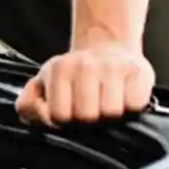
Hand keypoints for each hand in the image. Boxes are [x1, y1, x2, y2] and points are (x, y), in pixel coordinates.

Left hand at [15, 43, 154, 125]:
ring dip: (109, 113)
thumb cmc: (75, 76)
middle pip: (87, 115)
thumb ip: (28, 105)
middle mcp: (86, 65)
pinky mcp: (140, 72)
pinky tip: (123, 96)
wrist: (110, 48)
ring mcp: (114, 67)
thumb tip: (40, 115)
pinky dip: (131, 107)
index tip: (68, 111)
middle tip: (89, 107)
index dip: (63, 120)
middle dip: (87, 118)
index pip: (59, 114)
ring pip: (111, 112)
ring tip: (105, 101)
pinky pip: (135, 105)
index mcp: (60, 68)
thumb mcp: (43, 85)